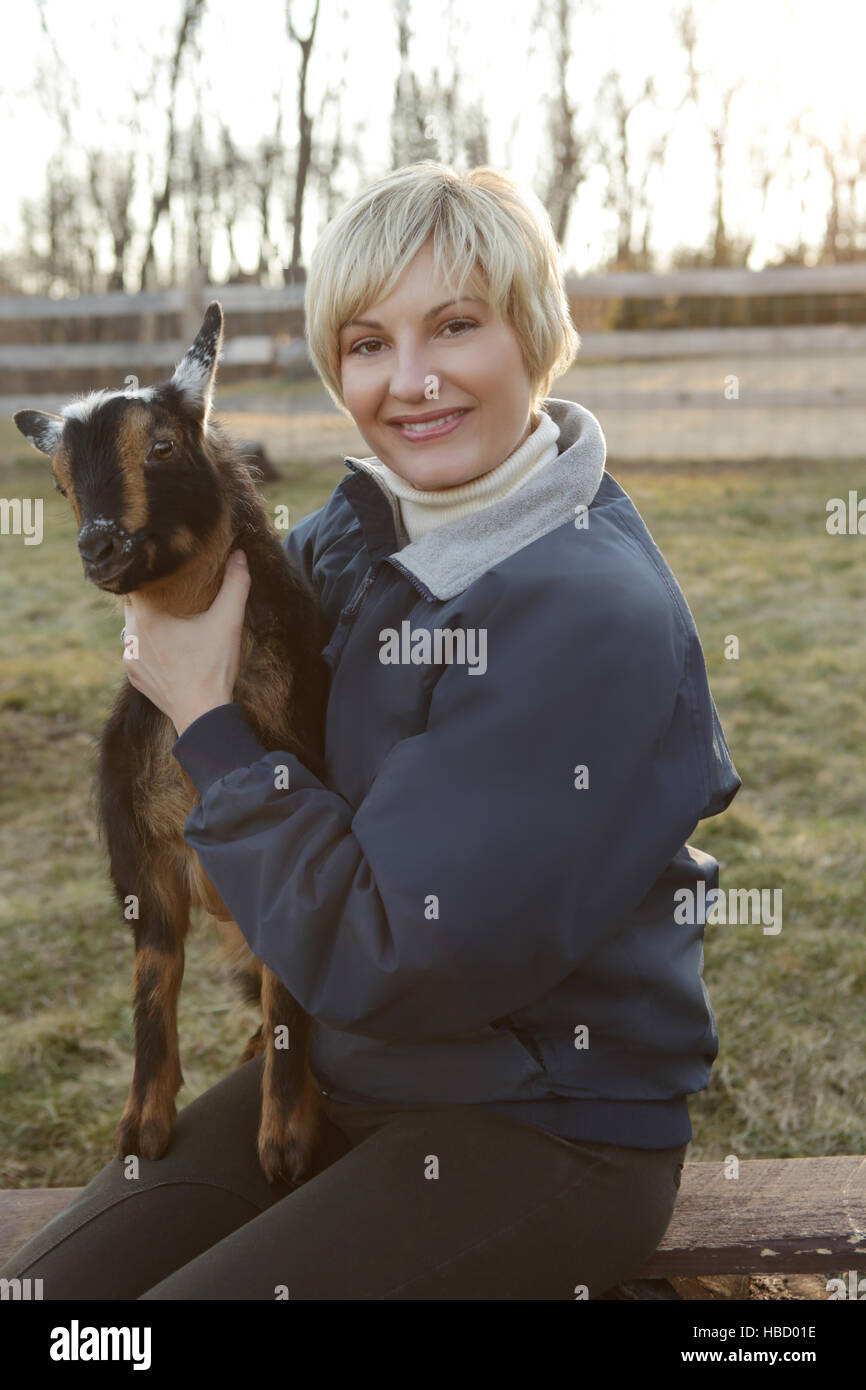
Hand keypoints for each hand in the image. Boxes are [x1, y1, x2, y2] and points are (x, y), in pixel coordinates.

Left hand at [122, 550, 250, 735]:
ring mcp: (129, 659)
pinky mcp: (134, 677)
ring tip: (171, 618)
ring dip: (149, 622)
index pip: (135, 582)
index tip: (164, 568)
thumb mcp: (228, 623)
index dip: (148, 573)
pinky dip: (149, 645)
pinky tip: (169, 646)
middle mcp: (129, 637)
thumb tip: (239, 554)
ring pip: (133, 628)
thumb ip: (235, 585)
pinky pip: (136, 651)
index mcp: (146, 618)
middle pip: (133, 604)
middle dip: (150, 596)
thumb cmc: (213, 669)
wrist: (202, 716)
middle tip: (172, 590)